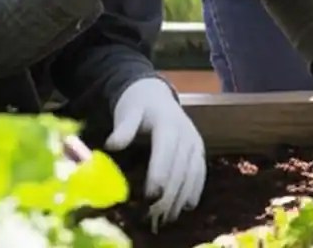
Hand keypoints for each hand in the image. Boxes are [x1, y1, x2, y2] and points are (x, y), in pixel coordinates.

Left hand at [104, 78, 205, 230]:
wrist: (155, 94)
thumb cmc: (138, 105)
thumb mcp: (128, 111)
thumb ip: (123, 128)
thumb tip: (112, 145)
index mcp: (168, 123)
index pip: (166, 150)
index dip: (159, 173)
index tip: (150, 195)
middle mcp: (186, 133)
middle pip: (181, 166)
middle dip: (170, 192)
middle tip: (156, 214)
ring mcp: (195, 141)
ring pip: (193, 172)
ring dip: (182, 195)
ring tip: (168, 217)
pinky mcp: (198, 150)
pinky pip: (200, 172)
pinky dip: (194, 189)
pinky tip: (186, 206)